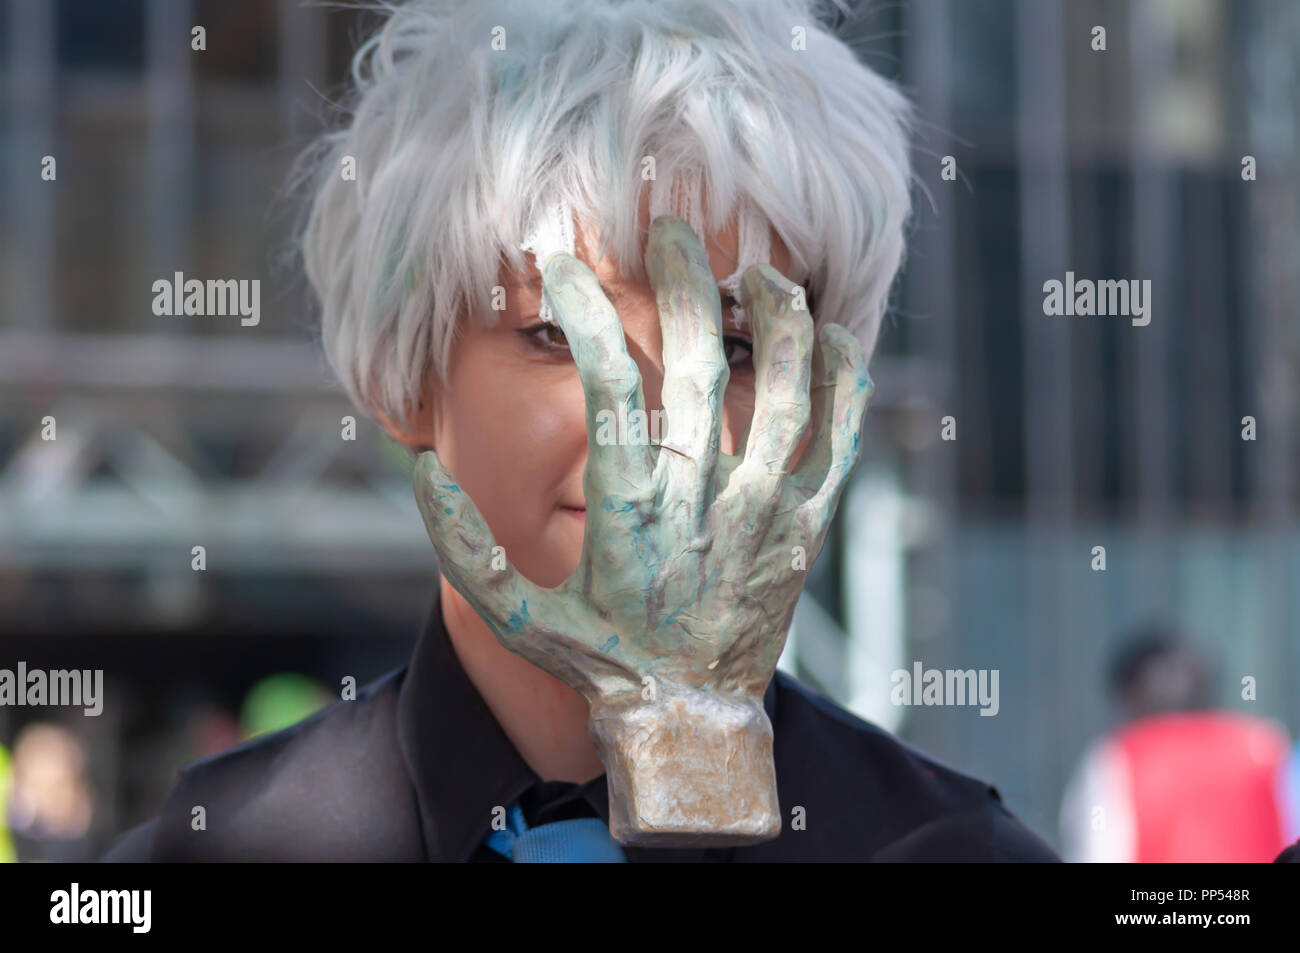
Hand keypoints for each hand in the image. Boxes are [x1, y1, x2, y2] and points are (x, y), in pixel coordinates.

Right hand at [413, 216, 871, 844]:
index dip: (584, 311)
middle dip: (685, 286)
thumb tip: (421, 468)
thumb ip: (462, 546)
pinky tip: (837, 338)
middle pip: (702, 367)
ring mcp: (763, 516)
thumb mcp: (512, 616)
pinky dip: (846, 388)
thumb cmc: (597, 663)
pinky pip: (838, 448)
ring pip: (786, 394)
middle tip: (671, 233)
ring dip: (779, 321)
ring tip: (762, 272)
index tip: (562, 264)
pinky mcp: (804, 533)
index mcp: (626, 511)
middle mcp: (700, 502)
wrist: (687, 723)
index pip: (608, 384)